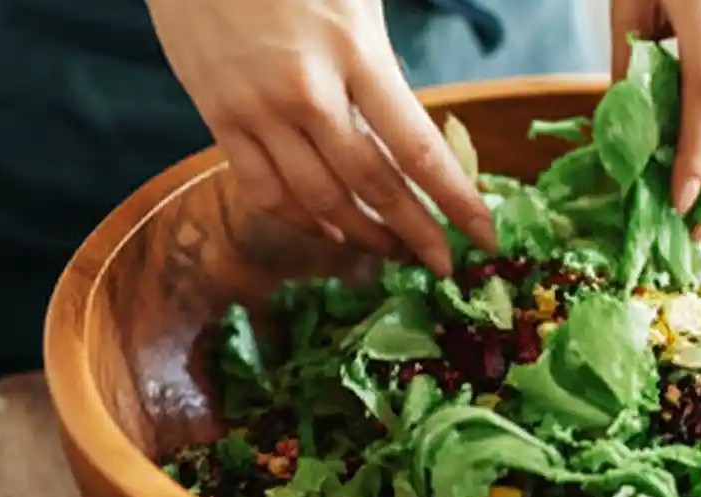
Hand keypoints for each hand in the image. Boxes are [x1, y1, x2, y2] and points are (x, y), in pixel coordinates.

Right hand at [146, 0, 494, 275]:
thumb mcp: (358, 0)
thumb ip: (383, 68)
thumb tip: (417, 137)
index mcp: (356, 53)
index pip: (418, 150)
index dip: (456, 202)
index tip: (484, 238)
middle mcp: (308, 93)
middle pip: (372, 187)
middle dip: (415, 234)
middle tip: (442, 265)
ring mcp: (257, 109)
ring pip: (318, 200)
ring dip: (362, 236)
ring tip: (393, 252)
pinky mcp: (216, 115)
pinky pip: (262, 188)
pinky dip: (299, 219)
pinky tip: (327, 231)